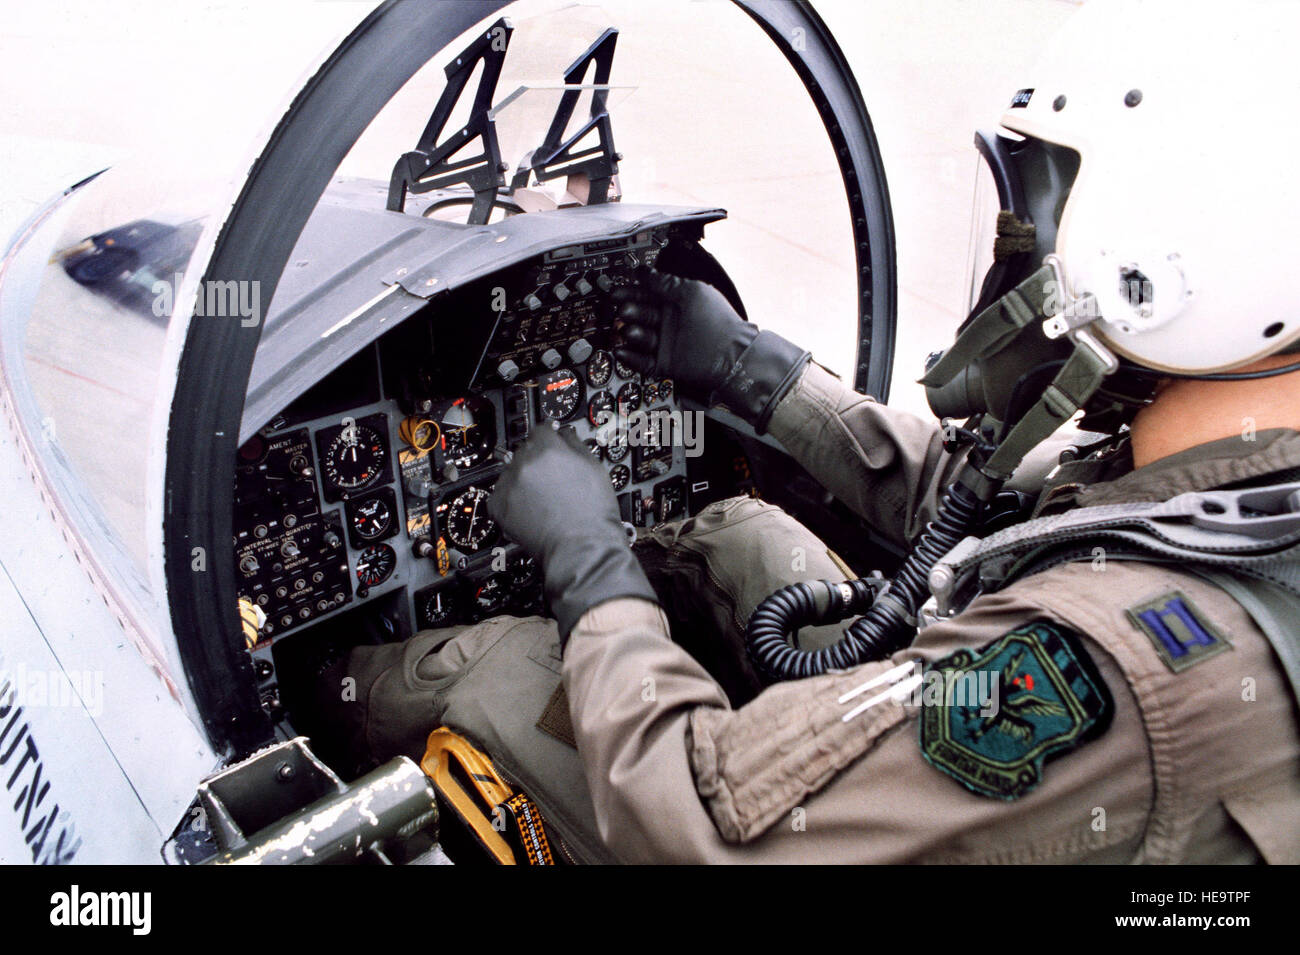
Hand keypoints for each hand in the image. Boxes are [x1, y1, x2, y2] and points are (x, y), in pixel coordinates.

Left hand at [488, 425, 657, 643]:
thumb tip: (565, 434)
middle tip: (551, 479)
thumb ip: (576, 444)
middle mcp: (525, 464)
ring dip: (522, 479)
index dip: (548, 438)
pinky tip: (529, 509)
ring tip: (542, 499)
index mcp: (549, 449)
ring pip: (512, 472)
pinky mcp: (499, 507)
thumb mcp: (595, 469)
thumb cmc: (593, 515)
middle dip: (536, 461)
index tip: (549, 444)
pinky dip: (510, 500)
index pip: (541, 430)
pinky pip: (499, 494)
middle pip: (525, 450)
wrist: (583, 548)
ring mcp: (510, 486)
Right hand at [611, 268, 755, 404]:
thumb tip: (643, 272)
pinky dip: (631, 357)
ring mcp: (666, 343)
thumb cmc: (717, 321)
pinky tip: (623, 351)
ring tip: (630, 331)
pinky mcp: (664, 364)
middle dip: (629, 311)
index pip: (646, 295)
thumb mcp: (691, 292)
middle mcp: (669, 323)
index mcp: (675, 303)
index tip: (618, 291)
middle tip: (624, 311)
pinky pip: (642, 361)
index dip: (631, 292)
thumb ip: (665, 282)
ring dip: (631, 333)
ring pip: (639, 337)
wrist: (731, 355)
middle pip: (639, 315)